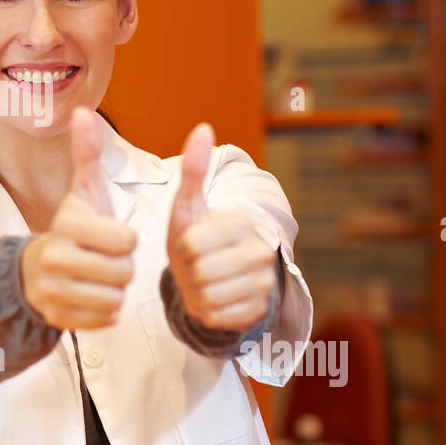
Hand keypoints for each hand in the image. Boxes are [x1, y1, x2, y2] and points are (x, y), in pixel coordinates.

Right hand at [19, 106, 135, 329]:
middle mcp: (54, 258)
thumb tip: (82, 111)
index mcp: (65, 225)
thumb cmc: (74, 228)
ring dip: (116, 289)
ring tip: (99, 277)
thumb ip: (87, 154)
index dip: (126, 239)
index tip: (111, 235)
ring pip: (115, 298)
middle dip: (123, 267)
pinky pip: (105, 319)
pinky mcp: (58, 319)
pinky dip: (106, 311)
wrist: (37, 271)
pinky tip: (92, 296)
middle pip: (123, 272)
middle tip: (106, 259)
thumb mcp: (84, 192)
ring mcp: (53, 292)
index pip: (126, 241)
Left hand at [165, 123, 277, 330]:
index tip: (189, 244)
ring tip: (201, 279)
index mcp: (243, 224)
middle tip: (193, 265)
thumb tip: (203, 127)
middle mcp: (261, 253)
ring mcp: (263, 284)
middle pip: (200, 272)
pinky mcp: (257, 312)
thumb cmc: (196, 236)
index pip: (193, 245)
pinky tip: (211, 296)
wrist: (212, 273)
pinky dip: (206, 310)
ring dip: (195, 291)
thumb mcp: (188, 205)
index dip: (182, 248)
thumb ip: (194, 170)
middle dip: (188, 271)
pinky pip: (216, 317)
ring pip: (208, 296)